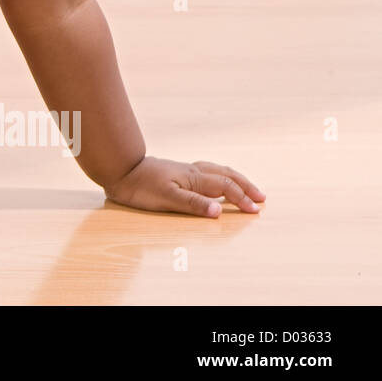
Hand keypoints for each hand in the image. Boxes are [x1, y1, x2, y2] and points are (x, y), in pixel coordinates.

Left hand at [104, 156, 265, 216]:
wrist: (120, 169)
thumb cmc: (140, 186)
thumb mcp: (166, 198)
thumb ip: (193, 204)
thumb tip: (219, 212)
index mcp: (194, 178)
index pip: (225, 188)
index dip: (242, 199)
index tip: (256, 211)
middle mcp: (193, 171)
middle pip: (226, 175)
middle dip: (245, 186)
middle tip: (261, 197)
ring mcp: (185, 169)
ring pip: (217, 170)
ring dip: (235, 178)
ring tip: (246, 186)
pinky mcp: (177, 170)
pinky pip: (207, 170)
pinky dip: (220, 175)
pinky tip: (215, 180)